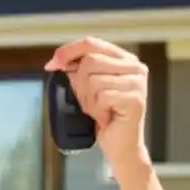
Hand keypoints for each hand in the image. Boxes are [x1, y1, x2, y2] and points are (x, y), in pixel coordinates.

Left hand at [45, 37, 150, 175]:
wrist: (120, 145)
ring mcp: (138, 82)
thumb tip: (56, 62)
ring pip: (94, 80)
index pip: (91, 43)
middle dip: (80, 84)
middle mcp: (135, 67)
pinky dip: (97, 110)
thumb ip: (76, 71)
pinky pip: (102, 96)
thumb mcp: (87, 88)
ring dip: (88, 100)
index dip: (68, 51)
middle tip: (87, 102)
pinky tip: (106, 117)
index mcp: (124, 59)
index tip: (52, 64)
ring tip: (99, 110)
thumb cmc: (104, 116)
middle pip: (91, 61)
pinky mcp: (136, 99)